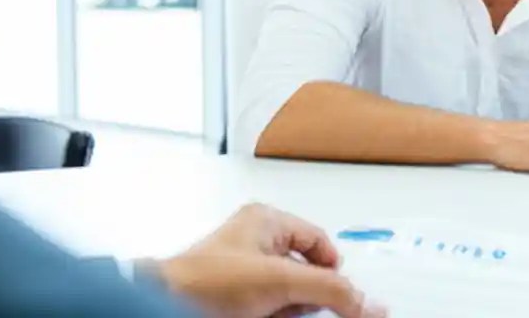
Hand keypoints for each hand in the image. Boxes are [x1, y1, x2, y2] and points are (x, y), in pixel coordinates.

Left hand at [150, 203, 386, 317]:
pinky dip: (275, 317)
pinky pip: (270, 309)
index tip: (342, 296)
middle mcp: (257, 241)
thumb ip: (330, 289)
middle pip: (307, 271)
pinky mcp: (236, 298)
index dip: (332, 269)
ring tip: (274, 314)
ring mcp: (245, 272)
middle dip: (308, 295)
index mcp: (267, 220)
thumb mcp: (281, 281)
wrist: (162, 308)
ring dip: (290, 310)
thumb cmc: (206, 282)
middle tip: (300, 308)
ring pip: (290, 295)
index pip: (320, 242)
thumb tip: (366, 302)